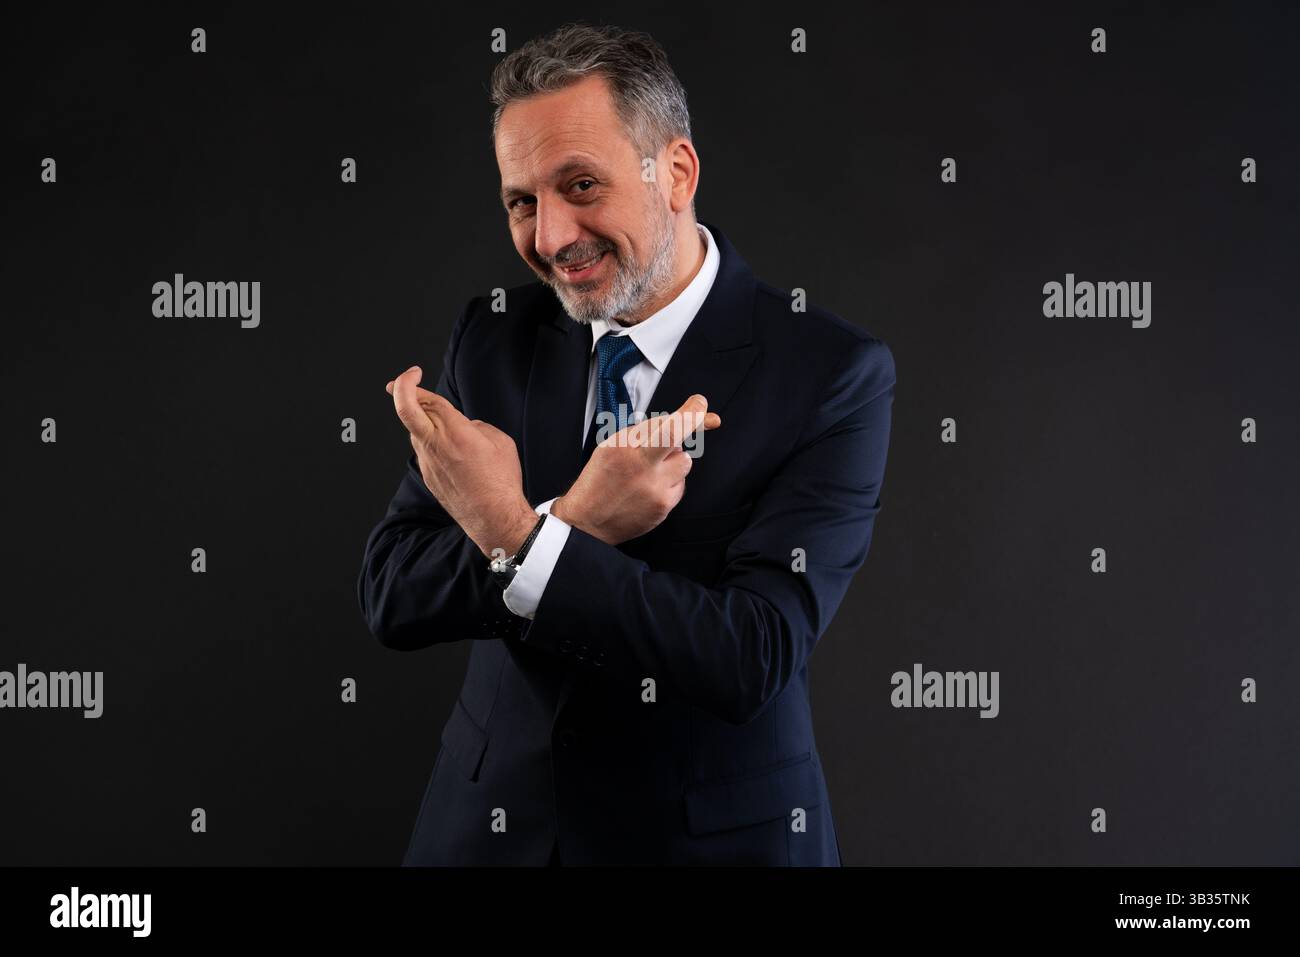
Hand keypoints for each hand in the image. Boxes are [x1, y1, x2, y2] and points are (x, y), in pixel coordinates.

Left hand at [387, 366, 537, 557]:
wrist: (494, 518)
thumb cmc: (501, 481)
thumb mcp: (500, 441)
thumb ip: (476, 425)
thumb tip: (464, 426)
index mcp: (456, 432)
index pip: (426, 400)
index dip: (414, 383)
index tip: (415, 374)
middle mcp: (436, 446)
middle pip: (405, 411)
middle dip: (399, 390)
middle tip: (398, 382)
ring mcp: (429, 463)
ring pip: (414, 431)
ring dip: (421, 420)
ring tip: (441, 420)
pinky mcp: (429, 477)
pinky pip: (424, 450)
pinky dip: (430, 441)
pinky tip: (448, 447)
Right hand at [551, 394, 721, 545]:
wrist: (587, 523)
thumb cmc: (598, 483)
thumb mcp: (609, 447)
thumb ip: (641, 433)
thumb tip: (676, 422)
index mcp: (624, 448)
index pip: (664, 425)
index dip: (690, 412)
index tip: (699, 402)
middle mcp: (641, 467)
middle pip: (680, 439)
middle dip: (697, 423)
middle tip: (711, 419)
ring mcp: (655, 489)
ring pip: (684, 461)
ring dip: (674, 459)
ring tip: (653, 468)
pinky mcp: (663, 507)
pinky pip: (680, 484)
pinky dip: (670, 482)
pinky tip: (650, 488)